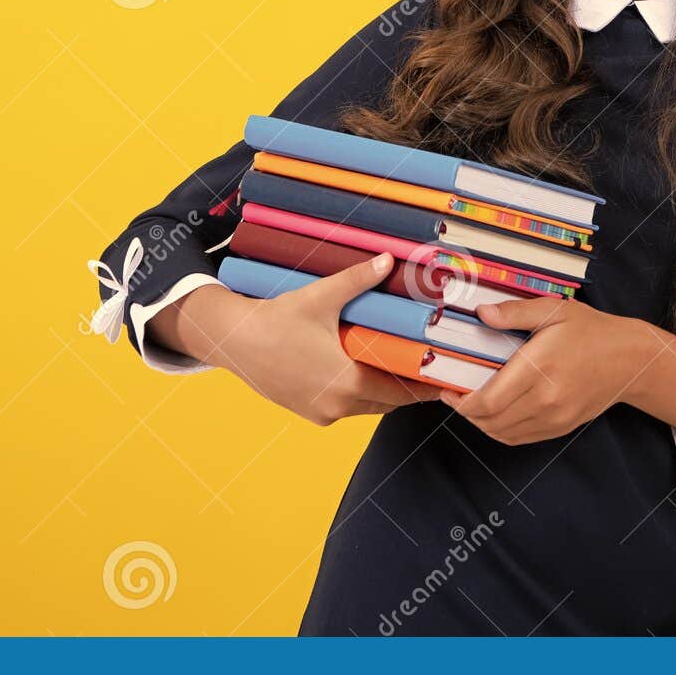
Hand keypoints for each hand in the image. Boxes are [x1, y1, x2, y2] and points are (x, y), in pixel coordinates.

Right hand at [194, 252, 443, 424]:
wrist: (234, 342)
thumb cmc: (276, 321)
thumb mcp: (321, 297)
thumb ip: (358, 280)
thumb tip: (388, 261)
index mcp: (348, 384)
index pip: (400, 390)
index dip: (423, 383)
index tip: (441, 376)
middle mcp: (338, 407)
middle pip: (386, 401)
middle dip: (405, 385)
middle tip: (423, 366)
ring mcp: (322, 413)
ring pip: (366, 407)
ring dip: (381, 390)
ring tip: (397, 366)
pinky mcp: (309, 413)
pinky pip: (345, 407)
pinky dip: (358, 394)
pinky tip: (362, 371)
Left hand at [439, 296, 649, 444]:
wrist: (630, 361)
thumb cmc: (591, 331)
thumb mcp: (554, 310)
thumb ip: (514, 312)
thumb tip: (482, 313)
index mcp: (540, 369)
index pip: (488, 401)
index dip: (461, 402)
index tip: (448, 389)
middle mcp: (547, 400)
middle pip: (490, 421)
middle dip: (466, 412)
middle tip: (454, 394)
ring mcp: (555, 418)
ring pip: (502, 434)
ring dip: (480, 423)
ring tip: (471, 404)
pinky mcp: (560, 428)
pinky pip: (520, 438)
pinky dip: (500, 430)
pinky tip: (494, 413)